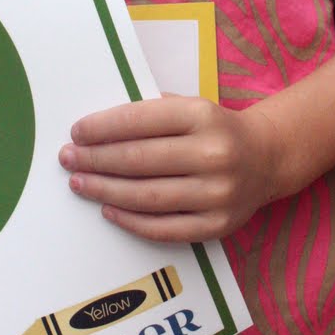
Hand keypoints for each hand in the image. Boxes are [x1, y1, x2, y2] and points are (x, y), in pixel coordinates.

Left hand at [58, 97, 278, 241]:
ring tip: (80, 183)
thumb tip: (97, 130)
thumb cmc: (215, 129)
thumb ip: (151, 113)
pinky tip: (108, 209)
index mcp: (202, 115)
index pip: (140, 120)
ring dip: (105, 190)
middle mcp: (212, 153)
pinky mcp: (217, 225)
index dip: (102, 127)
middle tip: (67, 159)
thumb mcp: (190, 106)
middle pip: (139, 160)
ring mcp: (217, 193)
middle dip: (96, 159)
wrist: (266, 158)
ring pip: (147, 196)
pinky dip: (131, 221)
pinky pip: (164, 228)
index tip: (76, 132)